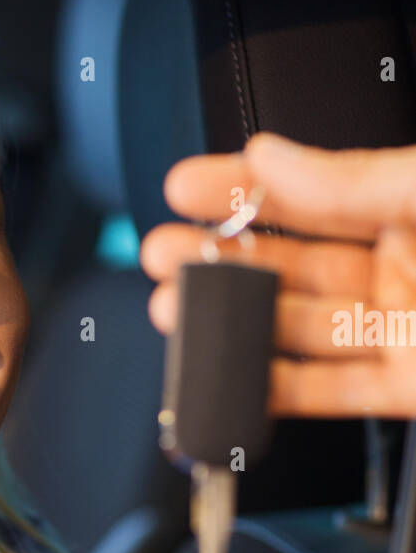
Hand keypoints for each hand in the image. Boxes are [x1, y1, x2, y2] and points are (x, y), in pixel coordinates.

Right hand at [141, 133, 415, 417]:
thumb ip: (358, 179)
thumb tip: (273, 158)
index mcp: (409, 207)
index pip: (310, 194)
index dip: (242, 189)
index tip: (184, 188)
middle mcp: (400, 268)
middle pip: (289, 266)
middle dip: (216, 260)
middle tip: (162, 254)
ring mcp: (399, 332)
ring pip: (296, 328)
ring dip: (229, 322)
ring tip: (174, 312)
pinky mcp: (406, 389)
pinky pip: (329, 393)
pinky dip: (274, 390)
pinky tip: (233, 375)